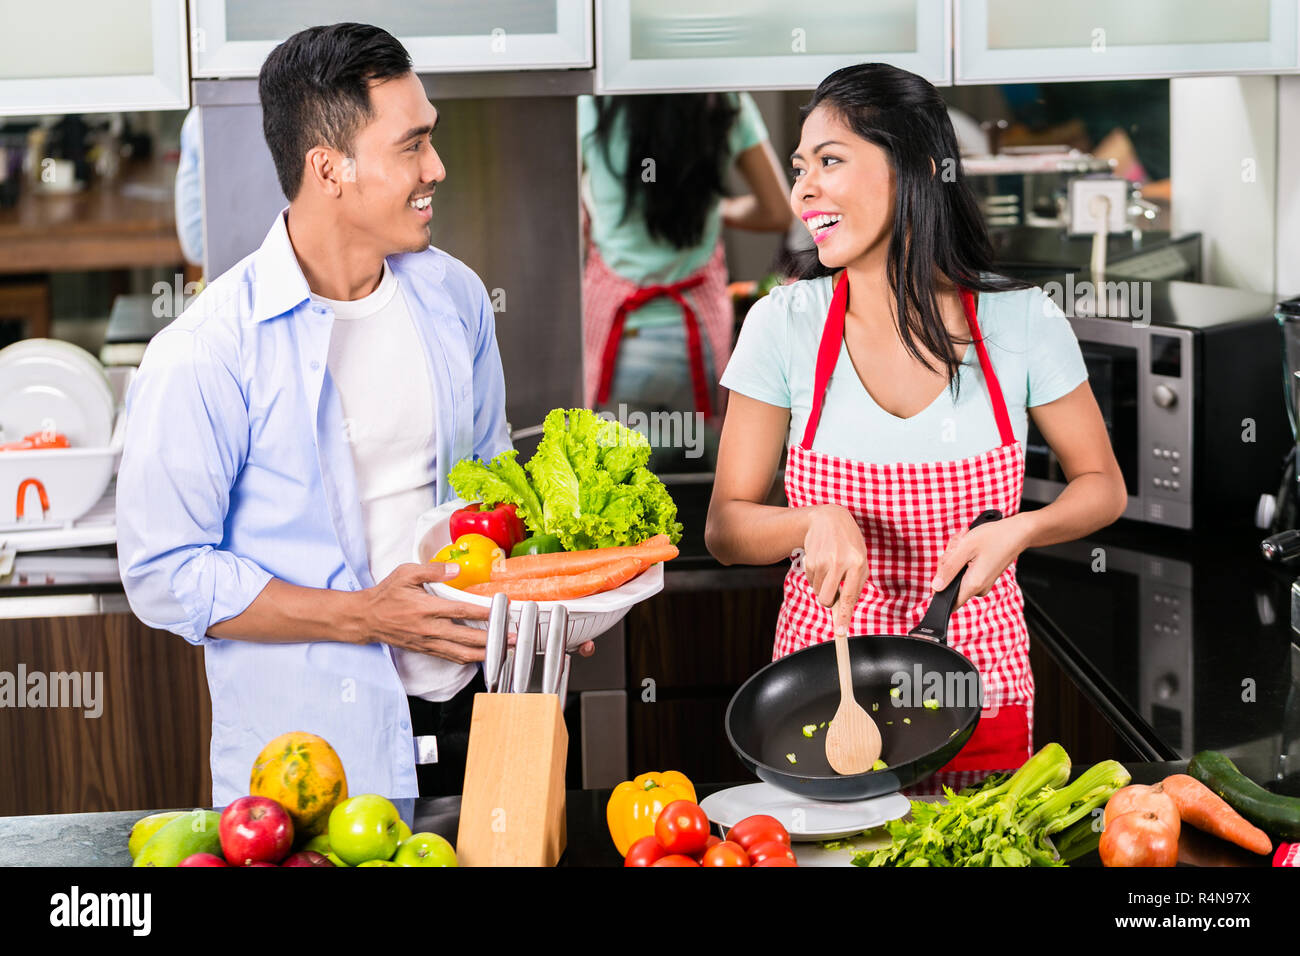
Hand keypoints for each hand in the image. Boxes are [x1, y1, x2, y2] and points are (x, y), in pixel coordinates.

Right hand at [358, 562, 494, 664]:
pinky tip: (482, 656)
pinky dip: (469, 658)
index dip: (484, 613)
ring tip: (505, 652)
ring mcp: (428, 643)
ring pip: (462, 654)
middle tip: (513, 638)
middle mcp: (430, 629)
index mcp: (427, 608)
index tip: (503, 612)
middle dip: (493, 640)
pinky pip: (451, 657)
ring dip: (485, 654)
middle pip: (467, 639)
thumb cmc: (387, 594)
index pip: (462, 611)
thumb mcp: (406, 573)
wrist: (366, 618)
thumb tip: (456, 569)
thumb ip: (433, 570)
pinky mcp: (426, 650)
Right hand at [800, 504, 868, 631]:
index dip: (843, 616)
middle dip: (828, 601)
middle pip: (826, 599)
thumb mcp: (860, 559)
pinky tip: (822, 561)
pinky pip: (811, 582)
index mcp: (858, 562)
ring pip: (818, 591)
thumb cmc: (849, 543)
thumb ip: (855, 585)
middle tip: (833, 591)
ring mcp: (823, 561)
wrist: (828, 518)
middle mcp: (840, 562)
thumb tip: (845, 611)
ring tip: (830, 567)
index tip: (840, 632)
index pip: (850, 596)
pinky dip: (816, 577)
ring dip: (823, 585)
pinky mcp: (811, 560)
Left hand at [929, 515, 1033, 610]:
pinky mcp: (983, 577)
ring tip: (965, 542)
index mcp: (974, 585)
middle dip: (948, 563)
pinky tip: (969, 545)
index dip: (939, 588)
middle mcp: (979, 589)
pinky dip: (963, 557)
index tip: (944, 568)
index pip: (949, 603)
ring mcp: (982, 583)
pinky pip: (965, 571)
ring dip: (955, 557)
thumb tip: (936, 587)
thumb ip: (948, 569)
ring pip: (956, 575)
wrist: (1017, 532)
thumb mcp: (965, 548)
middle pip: (949, 583)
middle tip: (957, 546)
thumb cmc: (993, 537)